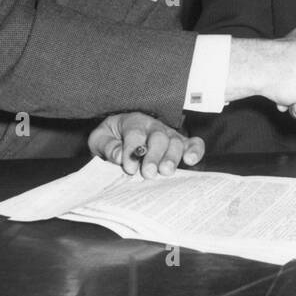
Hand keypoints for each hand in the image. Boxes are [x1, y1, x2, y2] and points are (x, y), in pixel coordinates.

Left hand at [88, 112, 204, 177]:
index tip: (128, 167)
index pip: (135, 134)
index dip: (132, 150)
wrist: (121, 135)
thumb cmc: (112, 138)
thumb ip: (108, 146)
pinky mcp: (181, 144)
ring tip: (166, 171)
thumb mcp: (100, 139)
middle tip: (148, 172)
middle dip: (154, 156)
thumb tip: (121, 156)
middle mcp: (153, 127)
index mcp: (133, 122)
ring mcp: (169, 135)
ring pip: (175, 142)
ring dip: (172, 157)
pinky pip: (194, 144)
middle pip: (158, 138)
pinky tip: (191, 160)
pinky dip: (195, 151)